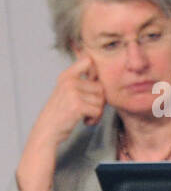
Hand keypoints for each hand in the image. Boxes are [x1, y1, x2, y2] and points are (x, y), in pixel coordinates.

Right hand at [16, 55, 105, 190]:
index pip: (88, 60)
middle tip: (88, 110)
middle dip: (99, 102)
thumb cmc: (61, 113)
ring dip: (97, 112)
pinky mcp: (77, 105)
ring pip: (101, 101)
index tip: (93, 82)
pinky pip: (98, 111)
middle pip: (101, 88)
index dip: (96, 71)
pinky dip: (95, 119)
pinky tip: (85, 122)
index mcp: (67, 76)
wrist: (47, 130)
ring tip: (84, 116)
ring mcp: (73, 92)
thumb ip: (81, 82)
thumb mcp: (67, 91)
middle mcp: (69, 81)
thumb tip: (99, 72)